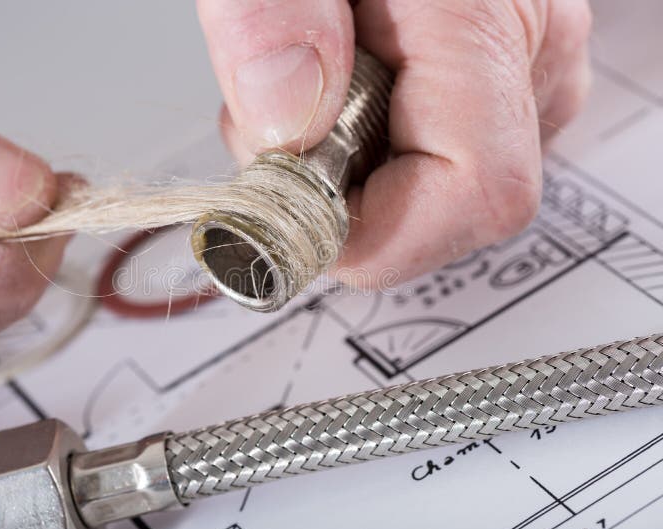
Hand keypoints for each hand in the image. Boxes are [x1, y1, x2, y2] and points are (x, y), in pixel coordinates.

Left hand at [198, 0, 591, 280]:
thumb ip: (272, 18)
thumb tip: (284, 129)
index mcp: (487, 18)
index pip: (472, 195)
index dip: (373, 233)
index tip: (287, 211)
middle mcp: (529, 52)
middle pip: (448, 211)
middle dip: (342, 197)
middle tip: (281, 121)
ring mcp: (524, 68)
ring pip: (441, 192)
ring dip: (351, 172)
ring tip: (313, 89)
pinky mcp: (501, 79)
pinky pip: (441, 157)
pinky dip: (372, 149)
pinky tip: (347, 91)